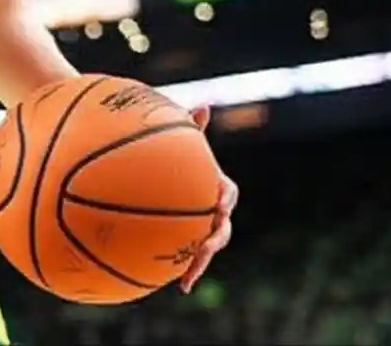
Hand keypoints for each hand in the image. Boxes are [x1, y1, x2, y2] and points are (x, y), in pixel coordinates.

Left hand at [179, 104, 238, 293]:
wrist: (162, 178)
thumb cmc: (174, 155)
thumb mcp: (181, 142)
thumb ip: (190, 128)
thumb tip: (204, 104)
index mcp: (215, 186)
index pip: (228, 192)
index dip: (226, 198)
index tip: (219, 203)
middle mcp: (213, 210)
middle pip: (222, 228)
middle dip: (215, 239)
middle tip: (206, 246)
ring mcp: (201, 227)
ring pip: (206, 248)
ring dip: (199, 264)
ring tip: (185, 279)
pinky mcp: (187, 240)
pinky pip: (187, 257)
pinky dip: (183, 270)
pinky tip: (172, 286)